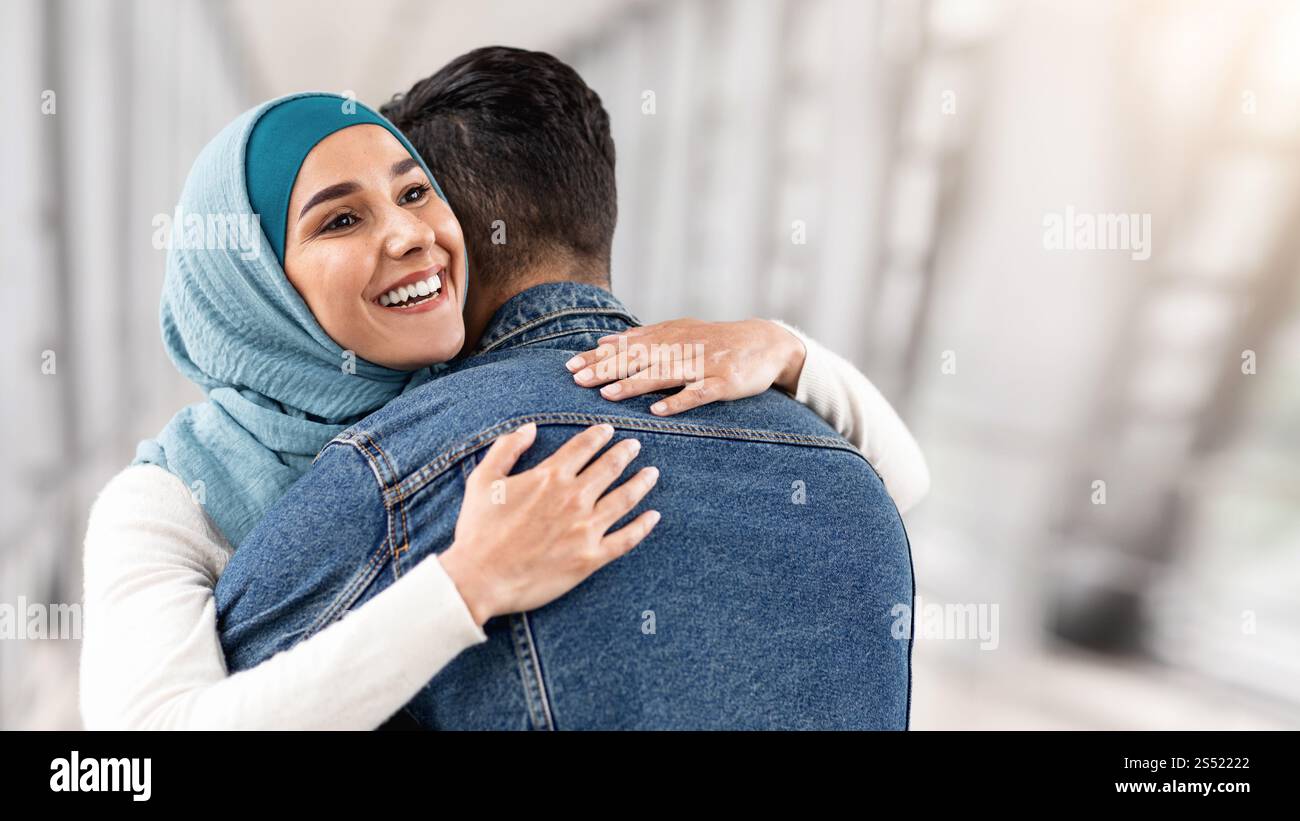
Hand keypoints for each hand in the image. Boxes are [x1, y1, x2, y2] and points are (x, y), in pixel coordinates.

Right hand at [438, 423, 660, 624]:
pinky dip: (643, 526)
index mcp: (549, 477)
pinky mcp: (591, 558)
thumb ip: (507, 449)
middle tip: (635, 445)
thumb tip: (529, 428)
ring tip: (652, 473)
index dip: (599, 435)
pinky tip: (654, 516)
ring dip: (641, 482)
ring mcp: (585, 529)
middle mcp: (573, 498)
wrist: (480, 578)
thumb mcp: (483, 480)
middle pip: (609, 468)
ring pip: (624, 499)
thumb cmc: (478, 530)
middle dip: (625, 453)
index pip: (583, 447)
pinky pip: (626, 539)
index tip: (609, 430)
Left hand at [565, 319, 806, 415]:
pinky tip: (658, 410)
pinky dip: (678, 401)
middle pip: (638, 359)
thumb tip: (603, 342)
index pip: (626, 346)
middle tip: (577, 380)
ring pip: (664, 374)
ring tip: (608, 395)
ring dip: (635, 384)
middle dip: (607, 369)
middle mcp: (682, 347)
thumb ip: (643, 338)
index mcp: (669, 336)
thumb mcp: (680, 331)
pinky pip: (698, 393)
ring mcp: (704, 364)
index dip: (597, 357)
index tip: (569, 366)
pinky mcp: (724, 382)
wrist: (767, 341)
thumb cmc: (717, 341)